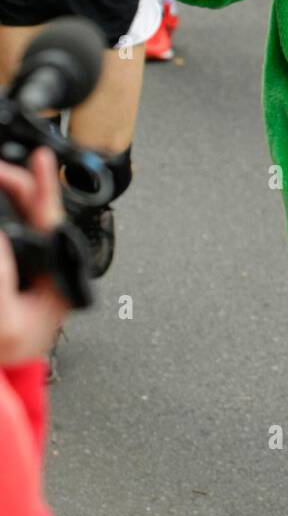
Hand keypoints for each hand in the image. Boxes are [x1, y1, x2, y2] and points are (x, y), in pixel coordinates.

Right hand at [0, 149, 69, 366]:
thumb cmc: (6, 357)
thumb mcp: (5, 324)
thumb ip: (0, 281)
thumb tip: (0, 237)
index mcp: (54, 282)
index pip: (52, 223)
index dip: (44, 187)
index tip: (40, 158)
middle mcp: (43, 270)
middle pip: (31, 214)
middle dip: (12, 185)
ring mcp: (26, 270)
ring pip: (13, 222)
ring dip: (2, 198)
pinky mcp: (9, 271)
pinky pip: (5, 235)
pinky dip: (0, 215)